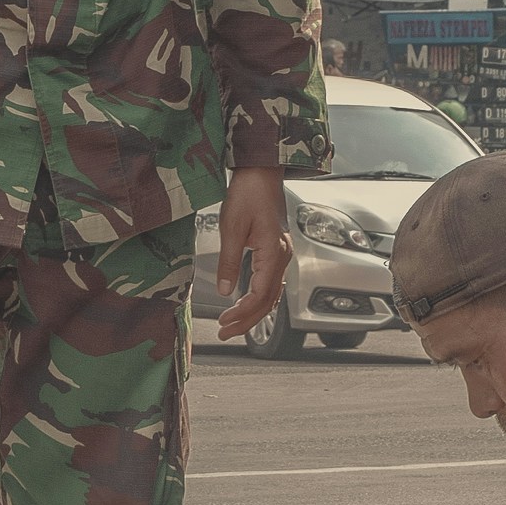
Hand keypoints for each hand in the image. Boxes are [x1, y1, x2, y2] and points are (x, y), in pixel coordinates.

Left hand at [212, 165, 291, 339]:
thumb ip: (228, 261)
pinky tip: (247, 305)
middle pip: (269, 300)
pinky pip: (272, 282)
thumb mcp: (231, 227)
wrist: (262, 172)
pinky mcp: (276, 249)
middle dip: (246, 320)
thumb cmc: (247, 194)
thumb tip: (225, 291)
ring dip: (252, 312)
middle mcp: (283, 256)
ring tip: (231, 325)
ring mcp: (282, 253)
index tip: (223, 322)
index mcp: (273, 252)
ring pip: (272, 294)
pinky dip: (260, 299)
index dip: (243, 312)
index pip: (261, 294)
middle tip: (223, 332)